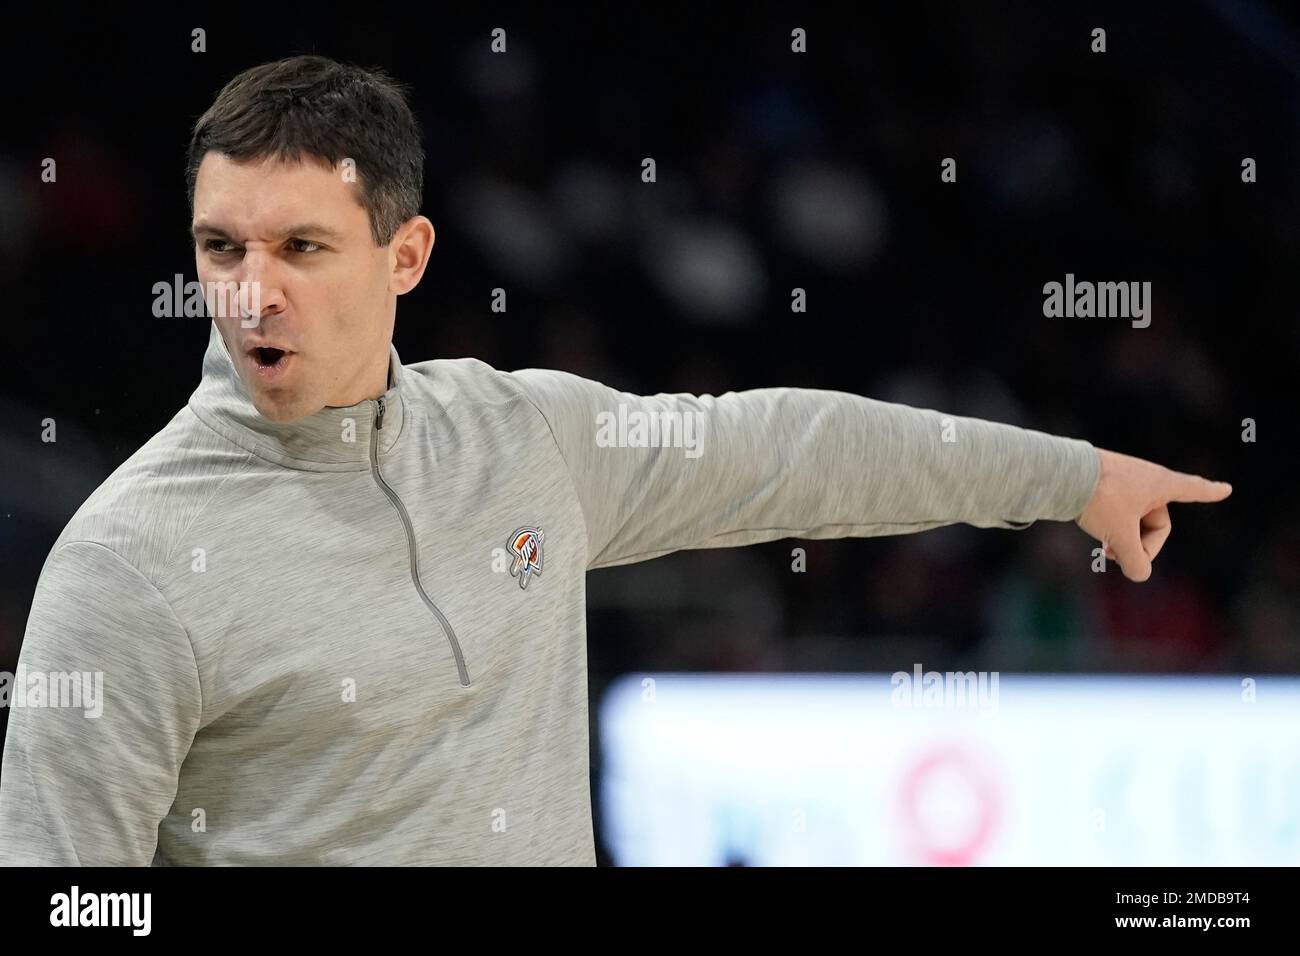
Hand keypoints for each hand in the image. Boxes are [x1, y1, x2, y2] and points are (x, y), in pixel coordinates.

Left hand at [1075, 447, 1231, 581]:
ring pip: (1132, 522)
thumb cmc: (1099, 498)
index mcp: (1161, 484)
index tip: (1225, 489)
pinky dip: (1109, 529)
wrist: (1061, 474)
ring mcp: (1124, 481)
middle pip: (1156, 524)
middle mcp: (1146, 479)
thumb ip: (1136, 561)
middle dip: (1139, 546)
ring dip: (1123, 540)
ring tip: (1105, 551)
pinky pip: (1116, 514)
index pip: (1192, 490)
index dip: (1209, 493)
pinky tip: (1096, 539)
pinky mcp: (1103, 485)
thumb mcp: (1121, 535)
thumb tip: (1139, 574)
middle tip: (1116, 555)